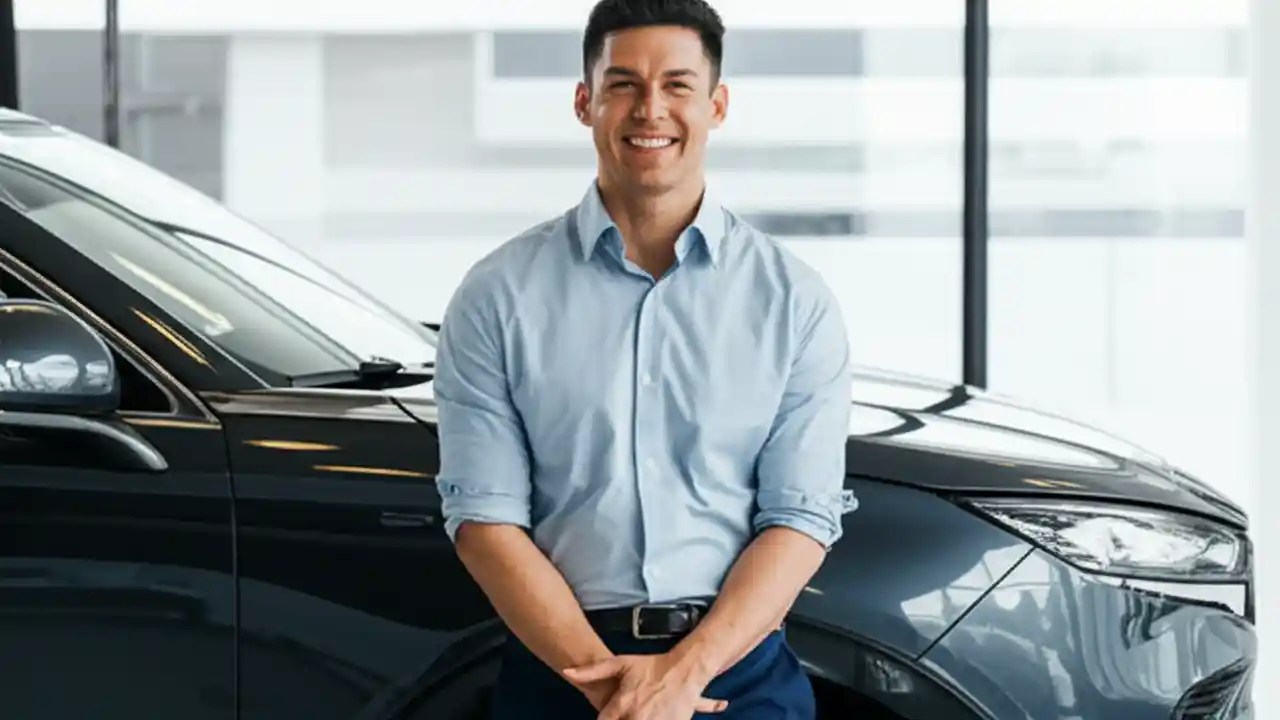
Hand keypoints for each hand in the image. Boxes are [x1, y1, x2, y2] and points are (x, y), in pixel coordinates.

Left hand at [563, 654, 727, 719]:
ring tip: (637, 714)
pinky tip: (649, 717)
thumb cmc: (652, 667)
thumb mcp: (621, 663)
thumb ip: (592, 670)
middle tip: (623, 713)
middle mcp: (636, 718)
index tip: (608, 717)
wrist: (685, 671)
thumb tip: (567, 672)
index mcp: (623, 704)